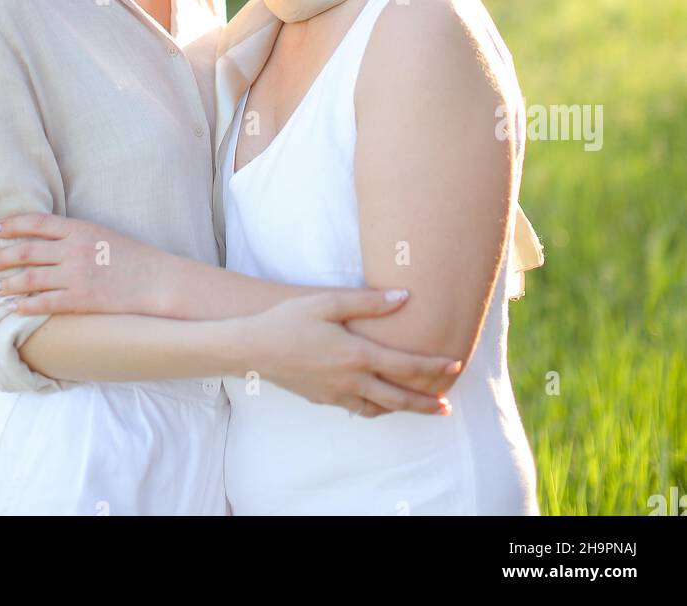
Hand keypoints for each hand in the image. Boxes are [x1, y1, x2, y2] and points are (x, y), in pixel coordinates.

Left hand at [0, 213, 174, 316]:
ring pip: (29, 279)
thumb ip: (72, 234)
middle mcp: (73, 250)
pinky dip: (25, 306)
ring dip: (6, 283)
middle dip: (0, 256)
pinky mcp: (80, 300)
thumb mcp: (100, 234)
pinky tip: (13, 308)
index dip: (10, 225)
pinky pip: (44, 304)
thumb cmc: (129, 256)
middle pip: (26, 251)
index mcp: (79, 229)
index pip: (36, 223)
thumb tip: (40, 237)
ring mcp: (76, 276)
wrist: (155, 281)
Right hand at [240, 289, 460, 417]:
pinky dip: (376, 409)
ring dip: (402, 410)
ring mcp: (336, 394)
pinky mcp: (323, 399)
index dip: (433, 367)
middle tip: (446, 406)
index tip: (454, 365)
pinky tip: (378, 403)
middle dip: (425, 403)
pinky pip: (357, 409)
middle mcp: (351, 380)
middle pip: (398, 398)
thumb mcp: (328, 302)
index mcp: (357, 355)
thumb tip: (404, 297)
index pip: (405, 366)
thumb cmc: (289, 320)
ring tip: (419, 408)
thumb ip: (368, 302)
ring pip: (378, 409)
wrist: (252, 348)